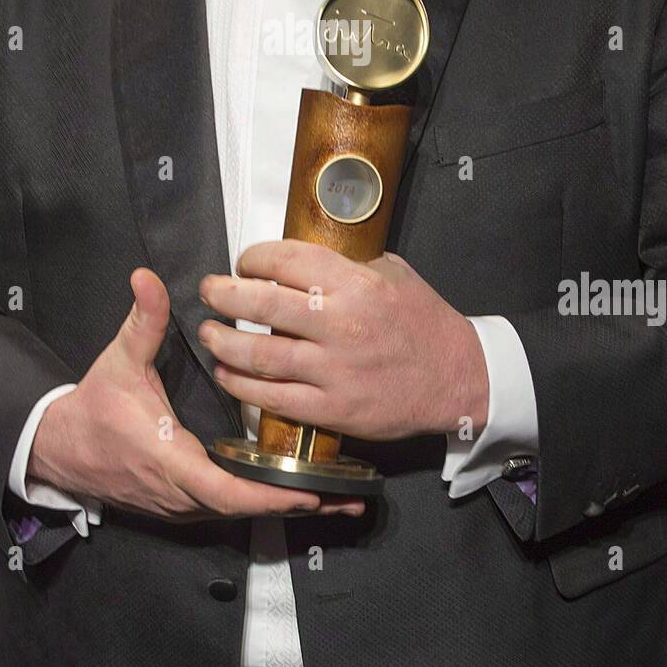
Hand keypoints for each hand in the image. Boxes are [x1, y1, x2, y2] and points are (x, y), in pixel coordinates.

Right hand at [29, 267, 364, 521]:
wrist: (62, 448)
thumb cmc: (95, 407)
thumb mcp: (119, 360)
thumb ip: (142, 321)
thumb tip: (147, 279)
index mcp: (168, 457)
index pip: (224, 489)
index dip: (268, 494)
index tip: (307, 489)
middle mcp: (179, 491)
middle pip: (246, 508)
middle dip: (295, 504)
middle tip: (343, 498)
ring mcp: (181, 504)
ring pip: (241, 512)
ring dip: (284, 506)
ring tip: (335, 499)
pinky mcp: (184, 504)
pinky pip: (229, 508)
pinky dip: (264, 502)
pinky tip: (297, 493)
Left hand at [198, 240, 488, 442]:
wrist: (458, 377)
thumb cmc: (423, 321)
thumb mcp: (393, 273)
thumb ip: (347, 264)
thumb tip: (300, 257)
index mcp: (357, 283)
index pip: (286, 260)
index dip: (253, 257)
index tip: (243, 261)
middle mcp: (342, 324)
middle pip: (262, 305)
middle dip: (223, 294)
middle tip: (208, 290)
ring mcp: (335, 370)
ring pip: (259, 356)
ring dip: (223, 342)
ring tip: (208, 332)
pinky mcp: (333, 409)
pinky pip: (274, 398)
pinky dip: (242, 386)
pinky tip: (227, 374)